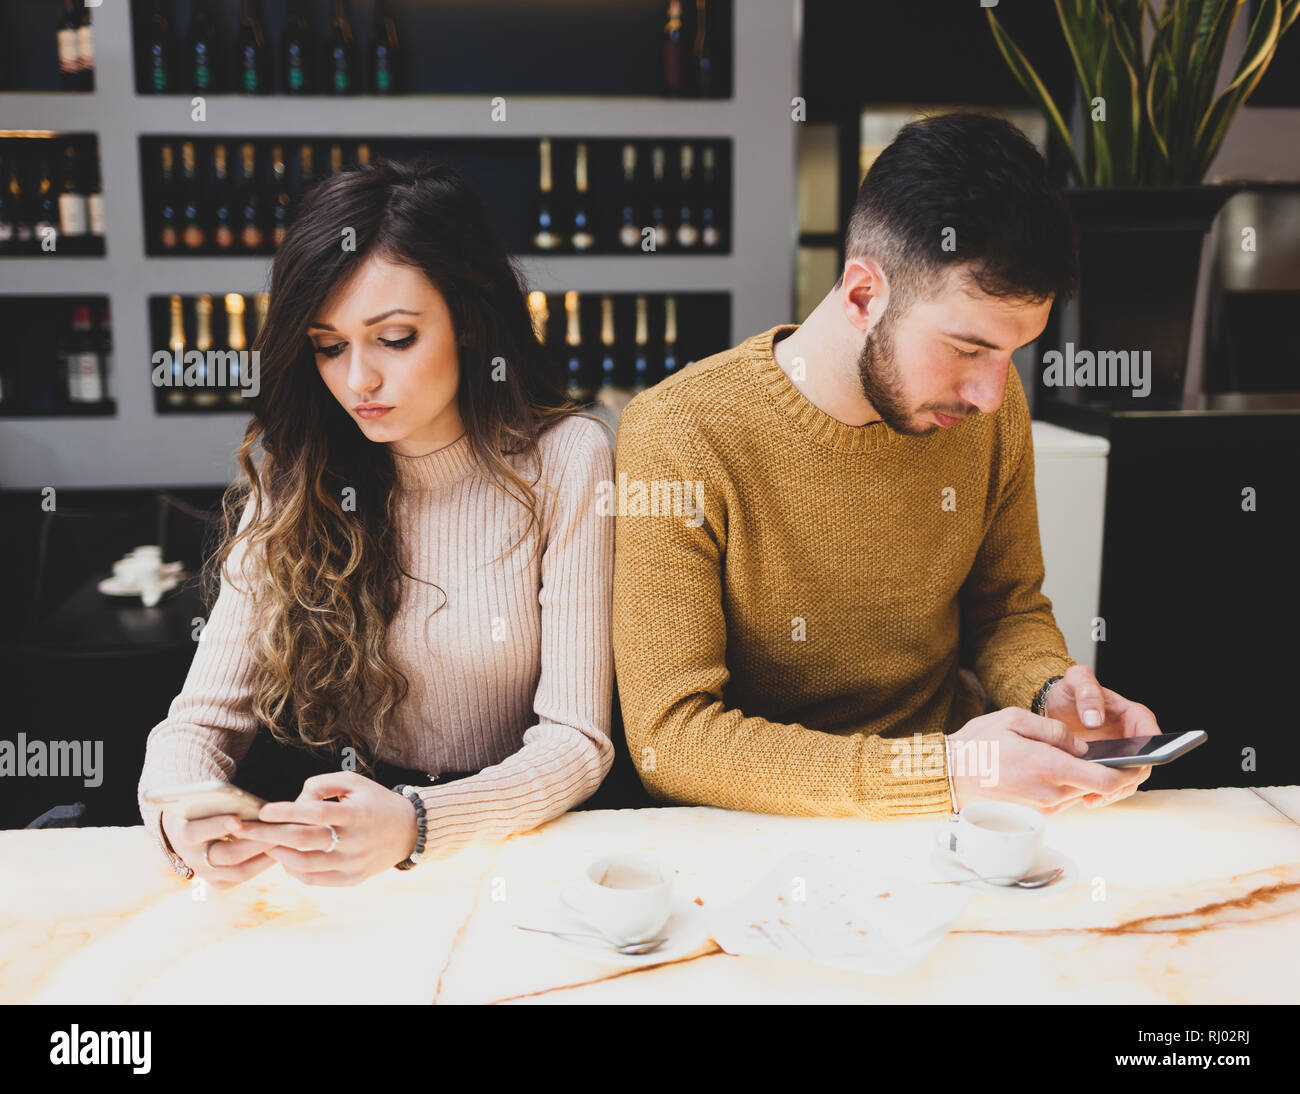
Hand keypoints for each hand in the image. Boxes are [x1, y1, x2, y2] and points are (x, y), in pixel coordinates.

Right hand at [161, 810, 275, 889]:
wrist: (186, 830)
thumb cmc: (203, 806)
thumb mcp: (204, 801)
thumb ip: (221, 802)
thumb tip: (251, 803)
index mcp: (182, 834)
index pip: (196, 832)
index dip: (218, 826)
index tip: (237, 819)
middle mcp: (191, 858)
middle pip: (226, 854)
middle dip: (254, 842)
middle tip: (278, 831)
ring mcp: (205, 874)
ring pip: (239, 871)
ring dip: (264, 855)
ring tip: (286, 842)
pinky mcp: (218, 883)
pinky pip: (242, 877)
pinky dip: (262, 864)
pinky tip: (280, 852)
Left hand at [230, 771, 418, 885]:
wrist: (408, 831)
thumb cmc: (373, 802)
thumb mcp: (354, 782)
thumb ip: (322, 785)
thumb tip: (295, 802)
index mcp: (356, 814)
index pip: (315, 813)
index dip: (286, 811)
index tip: (263, 810)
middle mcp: (355, 841)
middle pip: (303, 841)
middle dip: (269, 836)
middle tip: (244, 830)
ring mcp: (353, 864)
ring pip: (304, 865)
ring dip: (279, 854)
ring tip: (267, 843)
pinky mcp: (352, 880)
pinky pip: (314, 879)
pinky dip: (294, 870)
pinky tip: (286, 858)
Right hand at [947, 706, 1149, 814]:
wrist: (947, 776)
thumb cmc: (977, 746)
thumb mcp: (1013, 719)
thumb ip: (1053, 730)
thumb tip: (1080, 745)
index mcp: (1048, 767)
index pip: (1105, 780)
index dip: (1127, 773)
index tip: (1135, 762)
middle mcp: (1050, 793)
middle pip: (1096, 787)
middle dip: (1104, 771)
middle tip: (1102, 753)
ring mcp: (1043, 808)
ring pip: (1079, 792)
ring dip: (1081, 777)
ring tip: (1068, 757)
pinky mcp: (1035, 814)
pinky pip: (1062, 798)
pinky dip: (1064, 784)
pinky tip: (1048, 769)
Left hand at [1042, 665, 1156, 807]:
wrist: (1052, 704)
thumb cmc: (1069, 690)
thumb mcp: (1076, 680)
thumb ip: (1087, 693)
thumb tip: (1095, 720)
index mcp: (1134, 716)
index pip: (1152, 738)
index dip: (1147, 754)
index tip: (1131, 766)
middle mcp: (1133, 737)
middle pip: (1142, 766)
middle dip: (1126, 780)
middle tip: (1106, 788)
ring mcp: (1121, 754)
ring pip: (1127, 780)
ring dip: (1113, 791)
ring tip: (1092, 798)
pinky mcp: (1107, 765)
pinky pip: (1110, 783)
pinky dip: (1102, 792)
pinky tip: (1085, 798)